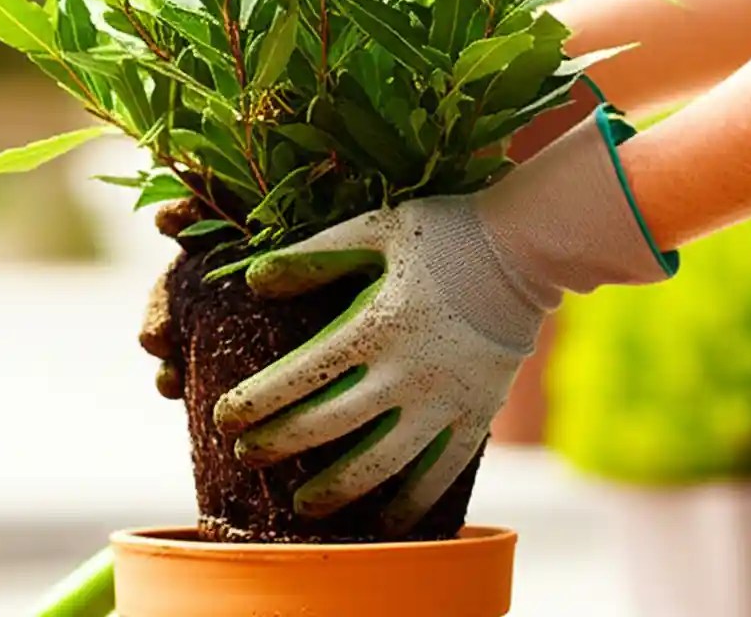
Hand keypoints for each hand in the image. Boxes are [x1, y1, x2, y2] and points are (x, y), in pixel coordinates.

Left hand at [214, 105, 677, 535]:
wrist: (525, 251)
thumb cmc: (443, 234)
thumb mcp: (374, 230)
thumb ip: (314, 256)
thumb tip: (253, 281)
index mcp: (375, 325)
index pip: (298, 377)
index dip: (255, 402)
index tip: (225, 419)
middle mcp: (406, 372)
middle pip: (328, 426)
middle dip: (280, 445)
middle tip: (247, 457)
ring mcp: (444, 401)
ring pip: (380, 464)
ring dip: (336, 488)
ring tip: (303, 505)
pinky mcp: (476, 416)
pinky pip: (441, 472)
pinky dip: (411, 502)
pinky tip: (385, 519)